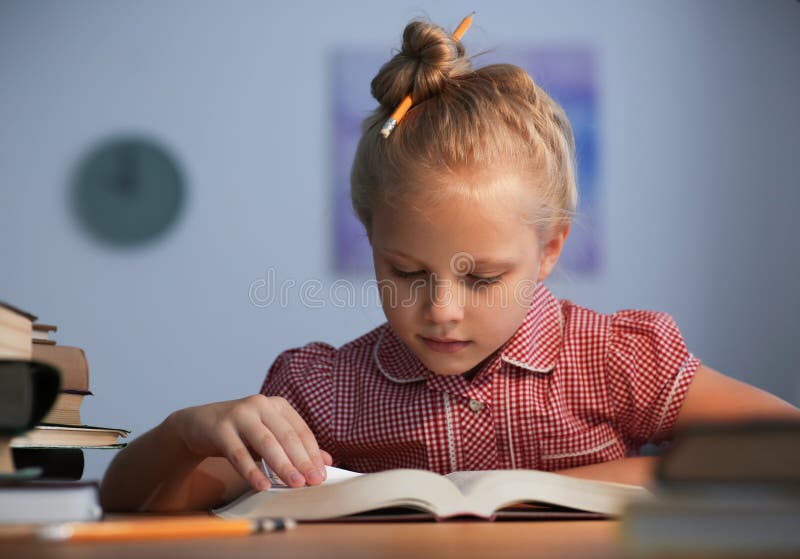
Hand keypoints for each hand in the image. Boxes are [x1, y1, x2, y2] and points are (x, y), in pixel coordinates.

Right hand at [171, 395, 332, 490]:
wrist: (200, 424)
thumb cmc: (241, 432)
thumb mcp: (269, 436)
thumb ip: (296, 446)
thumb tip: (326, 462)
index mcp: (277, 405)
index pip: (301, 431)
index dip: (313, 454)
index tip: (322, 475)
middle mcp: (260, 404)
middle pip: (287, 436)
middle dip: (301, 461)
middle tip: (312, 482)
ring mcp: (239, 414)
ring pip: (266, 443)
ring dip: (282, 465)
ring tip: (294, 484)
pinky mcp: (220, 428)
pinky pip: (239, 453)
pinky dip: (251, 471)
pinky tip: (262, 485)